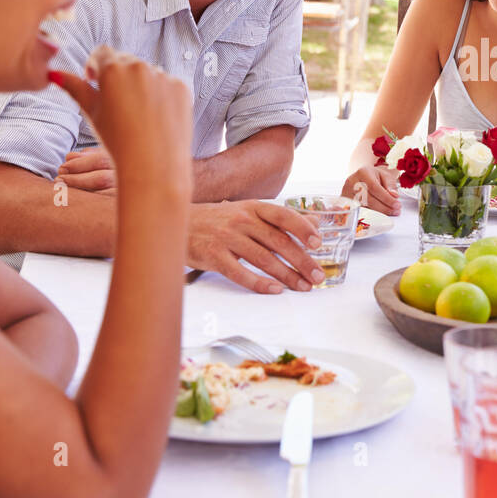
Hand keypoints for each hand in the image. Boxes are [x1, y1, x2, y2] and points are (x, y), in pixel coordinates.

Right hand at [49, 47, 190, 193]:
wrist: (153, 165)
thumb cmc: (117, 141)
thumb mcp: (92, 113)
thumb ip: (76, 88)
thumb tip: (56, 74)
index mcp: (113, 69)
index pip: (102, 53)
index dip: (95, 66)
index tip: (95, 81)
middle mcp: (140, 67)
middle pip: (125, 61)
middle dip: (117, 75)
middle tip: (116, 103)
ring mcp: (163, 76)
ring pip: (147, 72)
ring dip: (140, 84)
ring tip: (137, 114)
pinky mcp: (182, 88)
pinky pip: (167, 84)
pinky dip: (160, 94)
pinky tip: (155, 116)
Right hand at [187, 200, 324, 294]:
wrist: (178, 222)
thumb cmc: (220, 220)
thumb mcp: (250, 212)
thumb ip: (281, 219)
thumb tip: (315, 223)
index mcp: (254, 207)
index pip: (284, 216)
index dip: (303, 229)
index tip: (318, 244)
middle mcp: (242, 220)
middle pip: (279, 242)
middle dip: (302, 261)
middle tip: (317, 276)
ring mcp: (227, 237)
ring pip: (263, 259)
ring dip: (287, 275)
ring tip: (302, 286)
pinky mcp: (213, 255)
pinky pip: (239, 272)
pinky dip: (259, 283)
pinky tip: (274, 290)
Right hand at [343, 165, 399, 214]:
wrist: (362, 177)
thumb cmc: (374, 176)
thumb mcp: (385, 175)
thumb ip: (390, 184)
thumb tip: (394, 196)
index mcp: (363, 172)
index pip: (374, 187)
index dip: (386, 198)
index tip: (397, 205)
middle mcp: (352, 182)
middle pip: (368, 199)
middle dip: (384, 207)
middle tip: (396, 210)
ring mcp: (347, 192)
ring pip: (364, 207)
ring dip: (379, 212)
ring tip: (391, 212)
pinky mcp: (346, 202)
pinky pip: (359, 211)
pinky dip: (372, 214)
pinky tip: (381, 214)